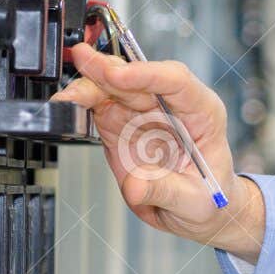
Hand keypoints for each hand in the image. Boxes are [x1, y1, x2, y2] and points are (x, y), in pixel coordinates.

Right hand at [53, 42, 265, 260]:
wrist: (198, 210)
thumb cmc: (209, 198)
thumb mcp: (195, 202)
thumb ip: (165, 191)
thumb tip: (136, 187)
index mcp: (202, 113)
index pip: (177, 81)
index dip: (147, 74)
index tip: (121, 76)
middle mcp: (172, 106)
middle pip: (139, 78)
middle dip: (110, 70)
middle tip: (83, 63)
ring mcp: (143, 111)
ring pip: (114, 86)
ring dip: (89, 83)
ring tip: (67, 93)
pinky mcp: (121, 122)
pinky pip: (98, 105)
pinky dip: (80, 103)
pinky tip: (65, 105)